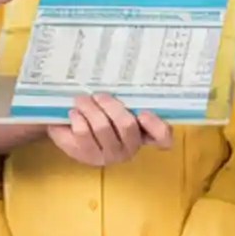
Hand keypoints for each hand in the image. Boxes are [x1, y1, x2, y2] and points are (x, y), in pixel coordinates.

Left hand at [46, 93, 172, 165]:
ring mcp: (109, 156)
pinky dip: (78, 118)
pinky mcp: (88, 157)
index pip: (163, 137)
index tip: (144, 113)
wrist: (71, 128)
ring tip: (82, 100)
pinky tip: (75, 114)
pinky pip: (83, 133)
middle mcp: (130, 148)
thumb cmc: (100, 112)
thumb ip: (127, 98)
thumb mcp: (116, 104)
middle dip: (110, 105)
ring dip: (90, 108)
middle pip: (127, 125)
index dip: (157, 126)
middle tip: (97, 95)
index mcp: (143, 133)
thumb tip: (126, 78)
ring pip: (102, 127)